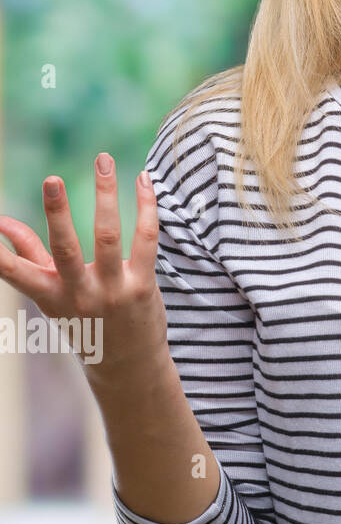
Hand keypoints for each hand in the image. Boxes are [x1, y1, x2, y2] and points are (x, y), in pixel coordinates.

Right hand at [0, 153, 166, 377]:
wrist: (127, 363)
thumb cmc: (84, 320)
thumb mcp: (51, 293)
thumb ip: (27, 254)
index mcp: (48, 295)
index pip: (13, 271)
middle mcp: (78, 294)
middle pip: (65, 248)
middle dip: (57, 213)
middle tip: (52, 179)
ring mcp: (111, 290)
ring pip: (108, 236)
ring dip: (106, 194)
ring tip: (103, 160)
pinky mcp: (142, 285)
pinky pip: (145, 238)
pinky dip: (145, 206)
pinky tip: (142, 180)